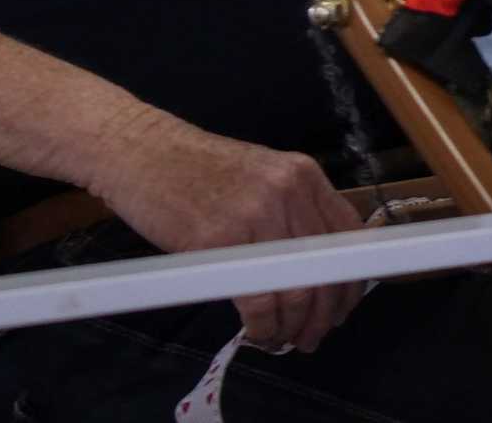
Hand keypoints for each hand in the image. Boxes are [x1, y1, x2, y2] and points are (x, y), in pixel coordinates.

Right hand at [84, 105, 365, 353]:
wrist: (140, 151)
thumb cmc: (193, 170)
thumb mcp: (259, 178)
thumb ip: (290, 212)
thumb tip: (315, 266)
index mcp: (303, 176)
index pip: (349, 235)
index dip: (350, 279)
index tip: (342, 307)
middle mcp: (288, 192)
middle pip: (327, 268)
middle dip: (324, 314)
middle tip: (312, 336)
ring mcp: (256, 214)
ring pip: (296, 290)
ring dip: (293, 326)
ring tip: (283, 340)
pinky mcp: (219, 239)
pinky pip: (256, 299)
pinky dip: (262, 326)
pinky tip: (257, 333)